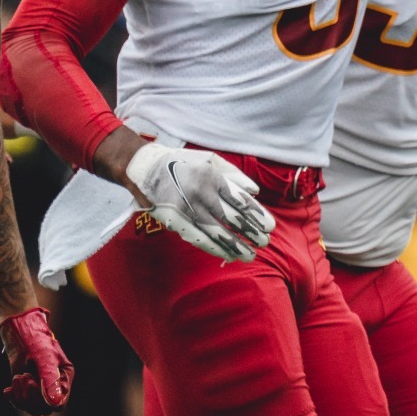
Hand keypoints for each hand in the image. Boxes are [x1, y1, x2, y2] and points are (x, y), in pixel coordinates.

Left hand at [0, 307, 73, 413]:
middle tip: (24, 377)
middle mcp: (53, 384)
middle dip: (30, 398)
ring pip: (31, 408)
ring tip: (18, 377)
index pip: (59, 403)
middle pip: (44, 408)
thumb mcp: (44, 358)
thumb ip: (50, 380)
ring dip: (21, 397)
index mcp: (64, 376)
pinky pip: (20, 402)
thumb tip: (55, 404)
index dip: (46, 401)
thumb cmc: (34, 338)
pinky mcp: (25, 386)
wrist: (18, 327)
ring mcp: (38, 386)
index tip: (35, 384)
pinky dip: (13, 398)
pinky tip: (8, 389)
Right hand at [125, 142, 274, 263]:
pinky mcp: (175, 222)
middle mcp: (200, 194)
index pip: (240, 201)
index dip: (257, 216)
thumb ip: (234, 175)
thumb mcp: (210, 160)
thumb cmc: (183, 162)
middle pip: (231, 218)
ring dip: (236, 246)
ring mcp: (187, 210)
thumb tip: (255, 192)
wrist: (146, 168)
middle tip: (265, 242)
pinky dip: (215, 249)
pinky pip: (198, 239)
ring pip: (217, 233)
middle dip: (251, 233)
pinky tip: (228, 255)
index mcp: (211, 177)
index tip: (270, 226)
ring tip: (251, 255)